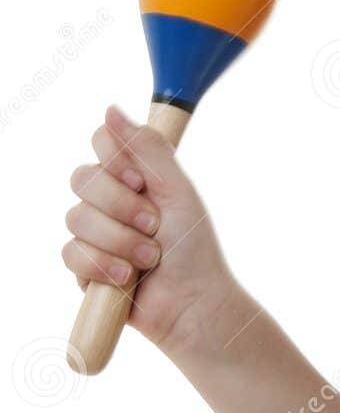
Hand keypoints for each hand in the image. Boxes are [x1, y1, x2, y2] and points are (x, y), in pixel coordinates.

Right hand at [62, 103, 239, 359]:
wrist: (193, 304)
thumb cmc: (195, 249)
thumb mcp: (179, 192)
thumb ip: (148, 150)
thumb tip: (111, 109)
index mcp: (137, 176)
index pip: (103, 142)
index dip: (118, 160)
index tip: (143, 182)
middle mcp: (112, 199)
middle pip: (82, 178)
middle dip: (122, 206)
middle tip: (155, 225)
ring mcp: (95, 232)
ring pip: (76, 217)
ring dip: (120, 241)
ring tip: (151, 259)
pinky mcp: (83, 265)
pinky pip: (72, 253)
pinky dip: (105, 266)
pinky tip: (129, 278)